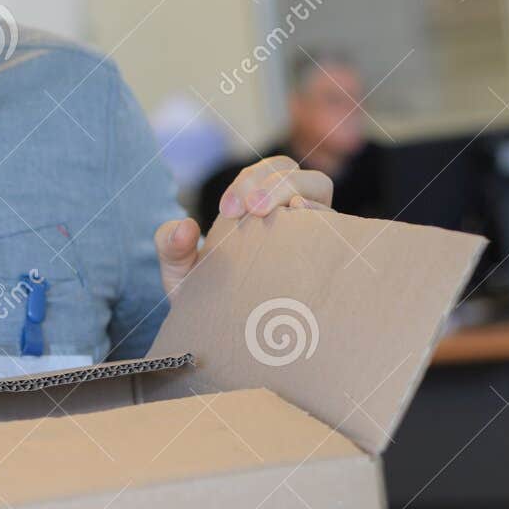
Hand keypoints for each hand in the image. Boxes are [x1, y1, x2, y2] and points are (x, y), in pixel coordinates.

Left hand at [154, 155, 332, 294]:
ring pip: (320, 191)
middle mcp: (287, 215)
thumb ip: (171, 246)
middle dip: (275, 181)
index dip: (249, 181)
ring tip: (279, 212)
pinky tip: (304, 227)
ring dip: (297, 192)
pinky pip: (336, 230)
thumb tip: (184, 226)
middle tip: (252, 208)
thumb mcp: (181, 273)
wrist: (225, 336)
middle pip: (295, 172)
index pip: (263, 172)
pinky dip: (324, 221)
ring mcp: (309, 234)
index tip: (228, 211)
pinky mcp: (324, 260)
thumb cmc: (206, 298)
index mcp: (256, 207)